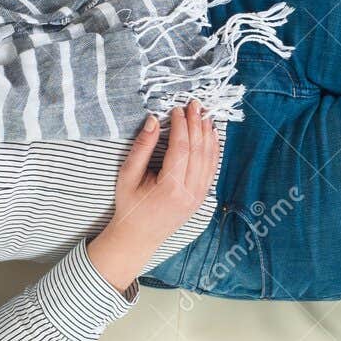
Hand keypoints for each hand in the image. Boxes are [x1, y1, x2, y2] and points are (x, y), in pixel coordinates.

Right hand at [88, 100, 221, 291]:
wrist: (139, 236)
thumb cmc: (129, 205)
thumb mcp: (128, 175)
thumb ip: (142, 147)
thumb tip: (153, 120)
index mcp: (170, 187)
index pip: (180, 148)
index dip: (180, 125)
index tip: (176, 110)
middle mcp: (189, 192)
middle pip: (197, 150)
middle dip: (196, 124)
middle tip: (194, 105)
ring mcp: (198, 196)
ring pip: (208, 159)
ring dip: (207, 134)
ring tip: (204, 115)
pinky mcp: (201, 197)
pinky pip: (211, 169)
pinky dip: (213, 150)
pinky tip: (210, 135)